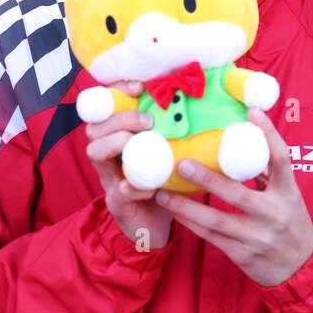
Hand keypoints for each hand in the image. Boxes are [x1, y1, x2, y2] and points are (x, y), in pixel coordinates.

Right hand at [84, 81, 172, 250]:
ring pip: (94, 152)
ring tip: (139, 144)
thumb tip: (218, 104)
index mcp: (121, 138)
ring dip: (117, 143)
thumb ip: (181, 131)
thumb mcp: (173, 152)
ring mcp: (109, 179)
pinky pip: (119, 190)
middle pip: (94, 127)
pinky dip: (135, 186)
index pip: (107, 106)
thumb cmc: (167, 183)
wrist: (159, 226)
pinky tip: (152, 187)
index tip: (140, 86)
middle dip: (120, 118)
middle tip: (149, 122)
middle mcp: (109, 156)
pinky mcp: (117, 203)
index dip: (117, 92)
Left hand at [156, 108, 312, 286]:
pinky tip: (174, 211)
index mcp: (289, 194)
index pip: (281, 159)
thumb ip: (269, 172)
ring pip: (216, 219)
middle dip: (207, 179)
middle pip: (238, 193)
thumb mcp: (289, 196)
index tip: (252, 112)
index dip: (269, 134)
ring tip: (163, 192)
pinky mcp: (242, 254)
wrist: (301, 267)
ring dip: (186, 206)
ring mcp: (256, 236)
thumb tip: (247, 138)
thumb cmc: (291, 223)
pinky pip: (211, 236)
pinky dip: (190, 223)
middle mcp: (274, 214)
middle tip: (182, 163)